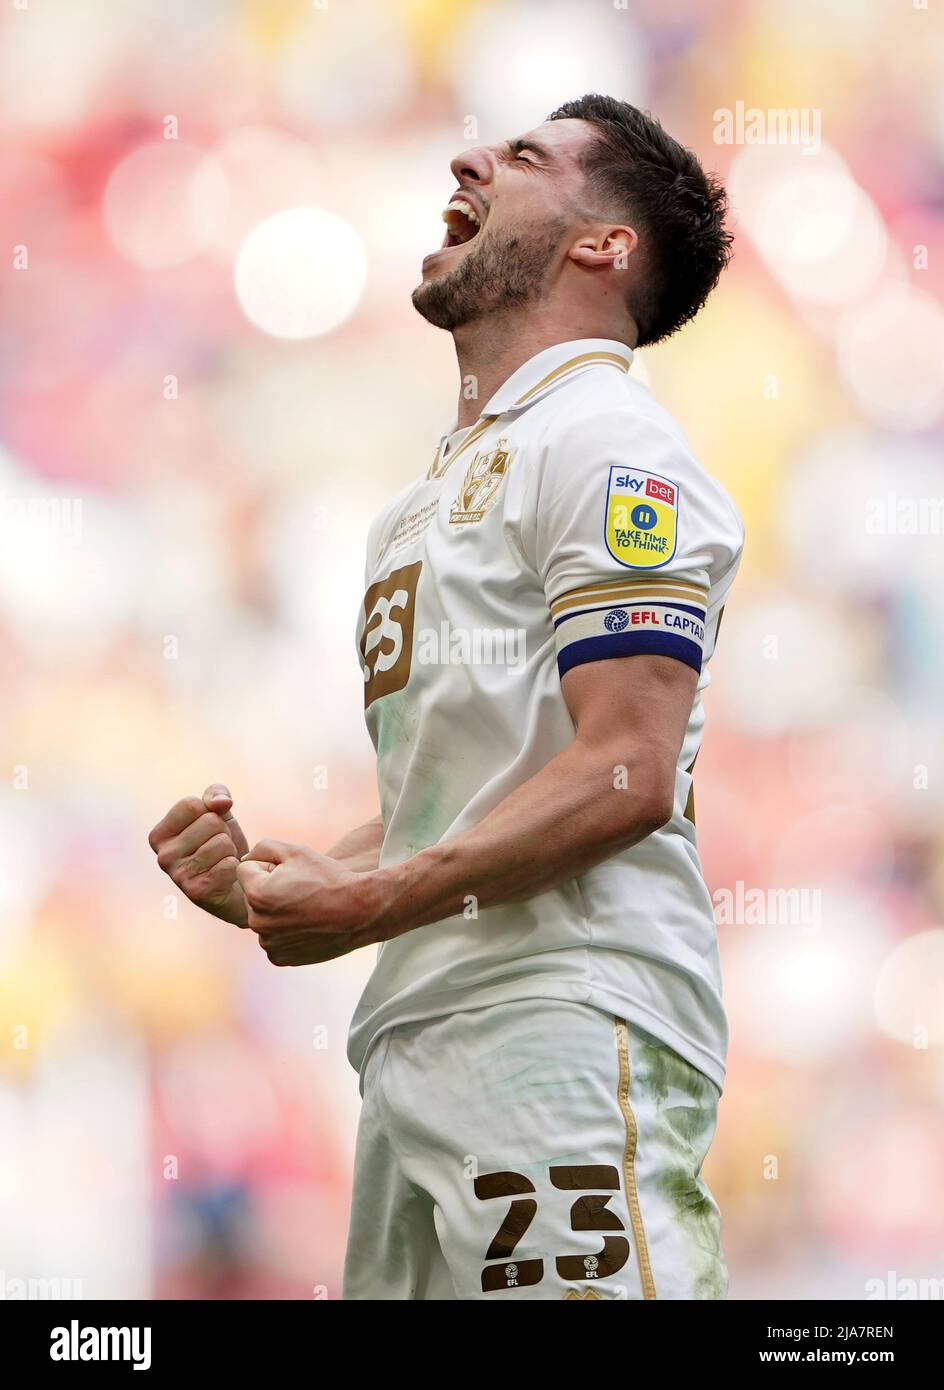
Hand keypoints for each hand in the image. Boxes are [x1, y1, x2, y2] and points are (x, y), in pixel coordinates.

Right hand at [148, 784, 249, 925]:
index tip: (209, 829)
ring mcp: (178, 876)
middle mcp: (163, 856)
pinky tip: (227, 877)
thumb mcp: (218, 814)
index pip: (191, 804)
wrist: (237, 885)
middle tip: (219, 849)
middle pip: (210, 822)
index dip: (210, 812)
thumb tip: (222, 802)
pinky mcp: (197, 892)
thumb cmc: (222, 846)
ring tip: (222, 861)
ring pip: (222, 842)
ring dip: (230, 850)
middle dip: (223, 832)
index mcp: (159, 835)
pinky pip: (229, 864)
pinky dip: (235, 867)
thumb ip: (215, 795)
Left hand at [236, 840, 380, 965]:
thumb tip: (246, 859)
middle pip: (253, 895)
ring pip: (264, 917)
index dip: (270, 866)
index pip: (247, 869)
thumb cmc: (328, 878)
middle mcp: (257, 922)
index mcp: (256, 894)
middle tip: (302, 890)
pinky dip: (286, 931)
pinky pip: (273, 938)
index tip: (293, 874)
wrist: (360, 911)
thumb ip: (263, 848)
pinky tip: (306, 925)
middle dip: (270, 889)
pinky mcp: (279, 958)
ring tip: (306, 908)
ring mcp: (268, 943)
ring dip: (278, 911)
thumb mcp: (296, 850)